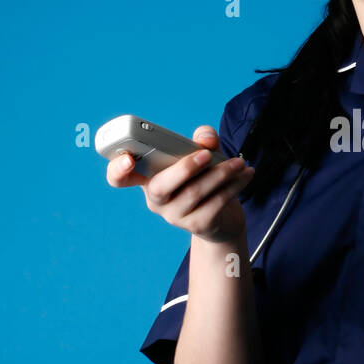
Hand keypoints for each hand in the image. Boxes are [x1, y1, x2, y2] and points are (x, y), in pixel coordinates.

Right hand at [106, 124, 254, 246]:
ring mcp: (175, 215)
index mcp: (148, 177)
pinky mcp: (197, 225)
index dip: (117, 169)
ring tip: (239, 162)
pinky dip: (234, 186)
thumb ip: (202, 140)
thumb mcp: (203, 154)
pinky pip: (215, 203)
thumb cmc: (205, 178)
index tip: (127, 160)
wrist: (224, 217)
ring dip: (221, 173)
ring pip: (194, 192)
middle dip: (184, 168)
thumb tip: (206, 138)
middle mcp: (156, 199)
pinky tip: (246, 174)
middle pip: (160, 186)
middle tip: (207, 154)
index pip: (119, 177)